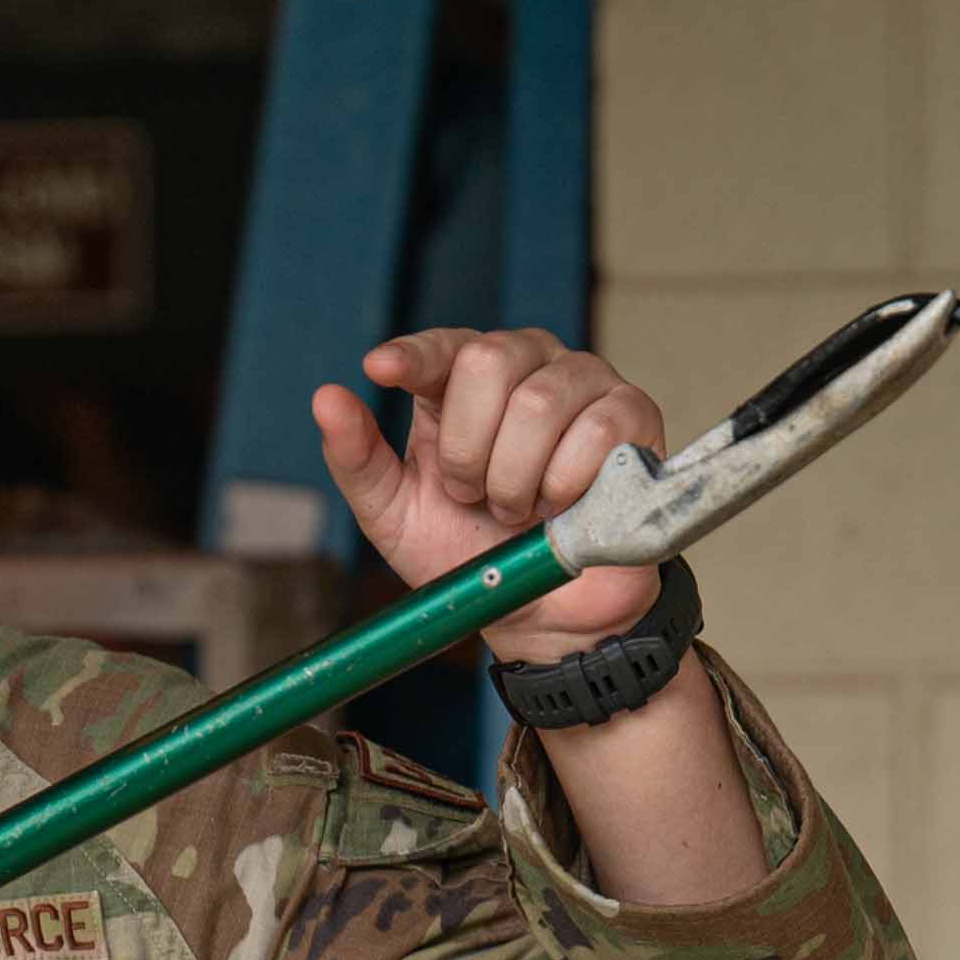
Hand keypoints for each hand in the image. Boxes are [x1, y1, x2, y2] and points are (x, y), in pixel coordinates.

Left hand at [313, 327, 669, 662]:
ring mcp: (584, 384)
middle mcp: (526, 368)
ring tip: (520, 509)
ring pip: (537, 402)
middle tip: (475, 495)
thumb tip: (325, 396)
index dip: (413, 354)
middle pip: (486, 362)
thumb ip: (356, 458)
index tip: (382, 370)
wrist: (543, 612)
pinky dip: (566, 484)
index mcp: (462, 385)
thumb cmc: (469, 554)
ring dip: (515, 477)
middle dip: (467, 448)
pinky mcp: (633, 414)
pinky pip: (595, 430)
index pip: (441, 347)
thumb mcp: (394, 513)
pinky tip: (564, 506)